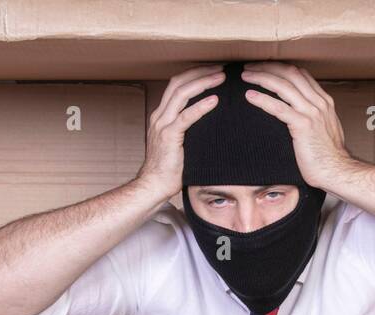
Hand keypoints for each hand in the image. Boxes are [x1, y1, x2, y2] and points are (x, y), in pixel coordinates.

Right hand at [137, 66, 224, 200]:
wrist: (153, 186)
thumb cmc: (168, 169)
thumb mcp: (179, 144)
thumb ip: (187, 130)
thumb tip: (209, 124)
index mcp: (161, 115)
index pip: (177, 85)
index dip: (195, 74)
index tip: (213, 70)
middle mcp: (160, 116)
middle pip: (179, 82)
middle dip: (200, 72)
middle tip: (220, 68)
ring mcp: (162, 124)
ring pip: (182, 93)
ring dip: (203, 82)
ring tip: (220, 78)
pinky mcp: (169, 136)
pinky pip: (186, 116)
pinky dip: (201, 106)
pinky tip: (215, 101)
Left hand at [240, 63, 351, 190]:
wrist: (337, 172)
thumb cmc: (328, 158)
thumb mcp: (324, 131)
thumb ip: (313, 118)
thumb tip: (299, 116)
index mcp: (324, 101)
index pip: (300, 74)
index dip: (280, 67)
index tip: (264, 67)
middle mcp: (319, 102)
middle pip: (290, 73)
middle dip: (268, 66)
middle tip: (249, 67)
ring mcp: (312, 113)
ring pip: (283, 86)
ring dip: (262, 77)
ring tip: (245, 76)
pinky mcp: (303, 125)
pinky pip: (279, 107)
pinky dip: (262, 99)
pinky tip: (249, 96)